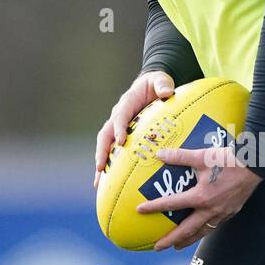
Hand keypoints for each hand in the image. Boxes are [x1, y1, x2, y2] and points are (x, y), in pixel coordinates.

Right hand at [93, 71, 174, 190]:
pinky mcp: (121, 136)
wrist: (150, 86)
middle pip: (105, 136)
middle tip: (100, 167)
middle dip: (101, 152)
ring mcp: (117, 128)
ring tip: (98, 183)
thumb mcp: (161, 80)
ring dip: (101, 164)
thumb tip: (167, 92)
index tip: (120, 142)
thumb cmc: (157, 83)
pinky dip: (109, 167)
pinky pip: (113, 152)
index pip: (120, 117)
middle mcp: (118, 117)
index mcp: (126, 103)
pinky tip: (107, 184)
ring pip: (105, 147)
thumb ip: (163, 84)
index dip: (119, 129)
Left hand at [136, 143, 262, 250]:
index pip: (172, 204)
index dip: (154, 207)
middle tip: (158, 247)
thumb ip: (180, 156)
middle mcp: (210, 209)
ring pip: (202, 232)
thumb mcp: (202, 156)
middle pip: (187, 230)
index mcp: (201, 197)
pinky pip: (214, 226)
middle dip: (171, 240)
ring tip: (177, 246)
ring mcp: (222, 213)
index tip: (140, 210)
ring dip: (188, 240)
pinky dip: (203, 231)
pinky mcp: (231, 212)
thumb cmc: (228, 160)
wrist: (255, 165)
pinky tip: (200, 231)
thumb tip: (160, 154)